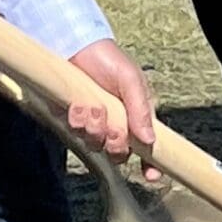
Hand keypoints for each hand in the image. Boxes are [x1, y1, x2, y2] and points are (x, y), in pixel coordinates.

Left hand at [66, 37, 158, 179]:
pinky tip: (75, 105)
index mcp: (135, 117)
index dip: (151, 165)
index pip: (147, 149)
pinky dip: (75, 122)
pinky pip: (73, 134)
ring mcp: (91, 125)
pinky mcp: (70, 121)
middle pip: (118, 153)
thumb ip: (141, 110)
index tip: (151, 176)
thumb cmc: (109, 60)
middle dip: (114, 142)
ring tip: (90, 106)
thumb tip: (150, 140)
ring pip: (94, 145)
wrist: (76, 45)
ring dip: (93, 129)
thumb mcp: (131, 81)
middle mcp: (115, 125)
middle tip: (109, 123)